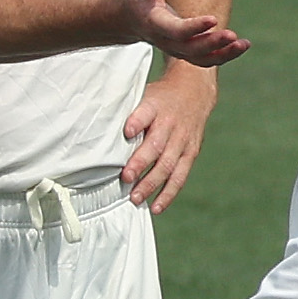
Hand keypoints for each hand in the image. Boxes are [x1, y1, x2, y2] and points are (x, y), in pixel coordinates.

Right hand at [119, 0, 247, 67]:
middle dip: (213, 44)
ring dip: (224, 54)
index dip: (195, 27)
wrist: (129, 20)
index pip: (176, 30)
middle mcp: (166, 41)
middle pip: (191, 49)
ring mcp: (177, 49)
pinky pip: (206, 58)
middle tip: (233, 36)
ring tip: (244, 44)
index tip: (214, 19)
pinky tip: (242, 45)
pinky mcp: (186, 50)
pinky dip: (225, 54)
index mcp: (155, 25)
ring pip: (201, 59)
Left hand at [121, 61, 218, 210]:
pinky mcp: (190, 153)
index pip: (146, 114)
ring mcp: (182, 141)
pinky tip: (156, 207)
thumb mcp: (144, 95)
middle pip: (156, 146)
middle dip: (140, 163)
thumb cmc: (160, 98)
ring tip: (136, 198)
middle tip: (125, 178)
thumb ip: (128, 112)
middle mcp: (171, 125)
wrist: (194, 91)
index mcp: (156, 107)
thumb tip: (103, 130)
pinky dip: (168, 193)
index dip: (137, 122)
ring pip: (168, 165)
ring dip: (152, 184)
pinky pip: (180, 176)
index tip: (127, 131)